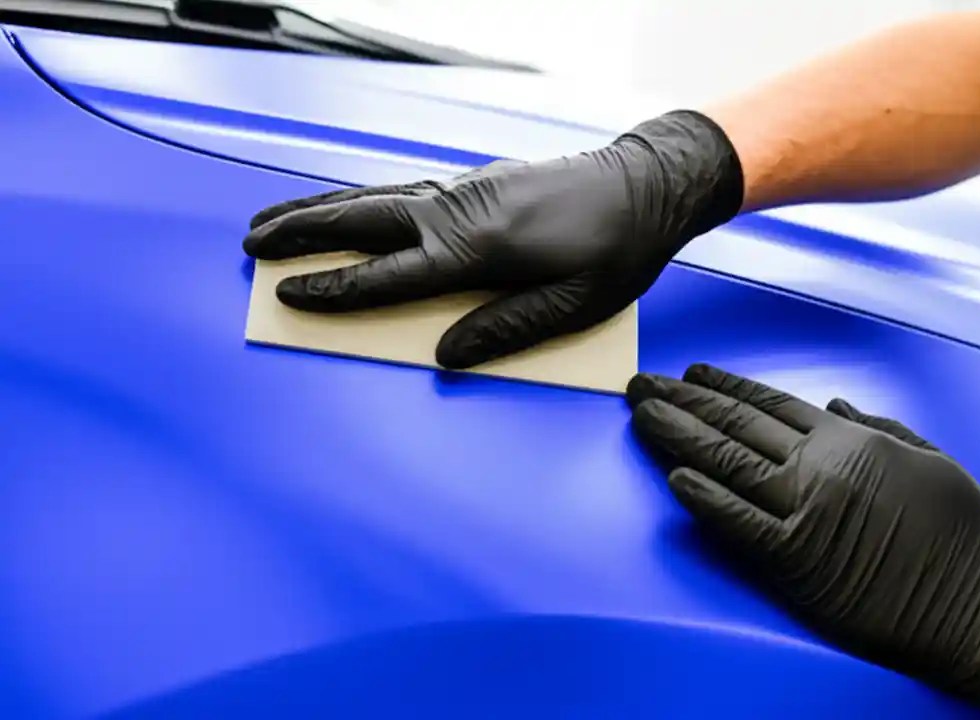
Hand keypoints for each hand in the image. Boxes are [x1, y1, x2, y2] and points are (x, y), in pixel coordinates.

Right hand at [242, 111, 742, 368]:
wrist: (648, 186)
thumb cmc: (618, 250)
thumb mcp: (575, 306)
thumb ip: (506, 330)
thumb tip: (446, 354)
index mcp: (479, 249)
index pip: (388, 273)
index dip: (334, 287)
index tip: (286, 294)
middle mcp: (462, 210)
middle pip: (364, 219)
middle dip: (302, 231)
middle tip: (250, 244)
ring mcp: (467, 190)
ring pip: (378, 197)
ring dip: (322, 208)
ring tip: (275, 219)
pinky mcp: (477, 182)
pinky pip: (404, 190)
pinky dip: (362, 198)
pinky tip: (348, 208)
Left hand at [626, 364, 979, 716]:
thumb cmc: (964, 533)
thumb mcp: (926, 457)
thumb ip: (874, 426)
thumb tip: (830, 404)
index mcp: (851, 439)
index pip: (771, 404)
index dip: (726, 387)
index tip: (692, 373)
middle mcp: (822, 466)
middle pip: (736, 425)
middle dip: (684, 399)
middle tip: (643, 383)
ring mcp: (806, 511)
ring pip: (726, 462)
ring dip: (677, 434)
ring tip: (640, 413)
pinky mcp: (797, 561)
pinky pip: (738, 523)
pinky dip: (703, 498)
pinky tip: (672, 476)